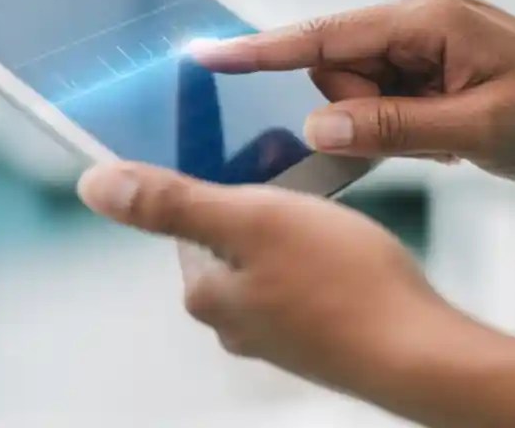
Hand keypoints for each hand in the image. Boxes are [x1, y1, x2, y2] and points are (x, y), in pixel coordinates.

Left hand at [77, 161, 467, 393]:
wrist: (420, 352)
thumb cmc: (344, 284)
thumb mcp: (252, 218)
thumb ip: (172, 201)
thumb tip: (94, 185)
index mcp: (207, 292)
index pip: (186, 218)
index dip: (221, 179)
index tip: (257, 162)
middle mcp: (234, 321)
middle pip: (230, 236)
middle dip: (264, 199)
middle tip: (301, 183)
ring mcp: (278, 334)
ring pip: (271, 257)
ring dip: (296, 225)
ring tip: (332, 215)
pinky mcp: (318, 337)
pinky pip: (305, 279)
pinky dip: (322, 256)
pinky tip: (351, 250)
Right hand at [192, 0, 514, 181]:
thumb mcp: (479, 134)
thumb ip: (394, 129)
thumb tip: (318, 126)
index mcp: (428, 17)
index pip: (325, 34)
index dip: (261, 50)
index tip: (205, 55)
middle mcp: (420, 11)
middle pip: (338, 65)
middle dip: (360, 112)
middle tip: (426, 140)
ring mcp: (425, 29)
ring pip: (358, 82)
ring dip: (386, 120)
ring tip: (447, 136)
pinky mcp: (431, 50)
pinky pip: (384, 88)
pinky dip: (400, 117)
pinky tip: (446, 130)